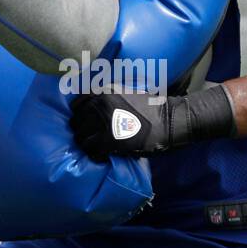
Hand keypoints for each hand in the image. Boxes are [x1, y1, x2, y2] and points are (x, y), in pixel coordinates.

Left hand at [71, 85, 234, 161]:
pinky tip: (103, 156)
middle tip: (91, 138)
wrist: (170, 120)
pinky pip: (91, 151)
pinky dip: (95, 156)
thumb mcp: (127, 92)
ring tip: (96, 149)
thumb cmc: (152, 107)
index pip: (76, 104)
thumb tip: (92, 105)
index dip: (80, 115)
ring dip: (87, 144)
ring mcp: (104, 123)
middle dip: (82, 131)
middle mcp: (100, 105)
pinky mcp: (110, 141)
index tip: (86, 123)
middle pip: (76, 122)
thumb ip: (109, 95)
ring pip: (81, 138)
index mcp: (103, 91)